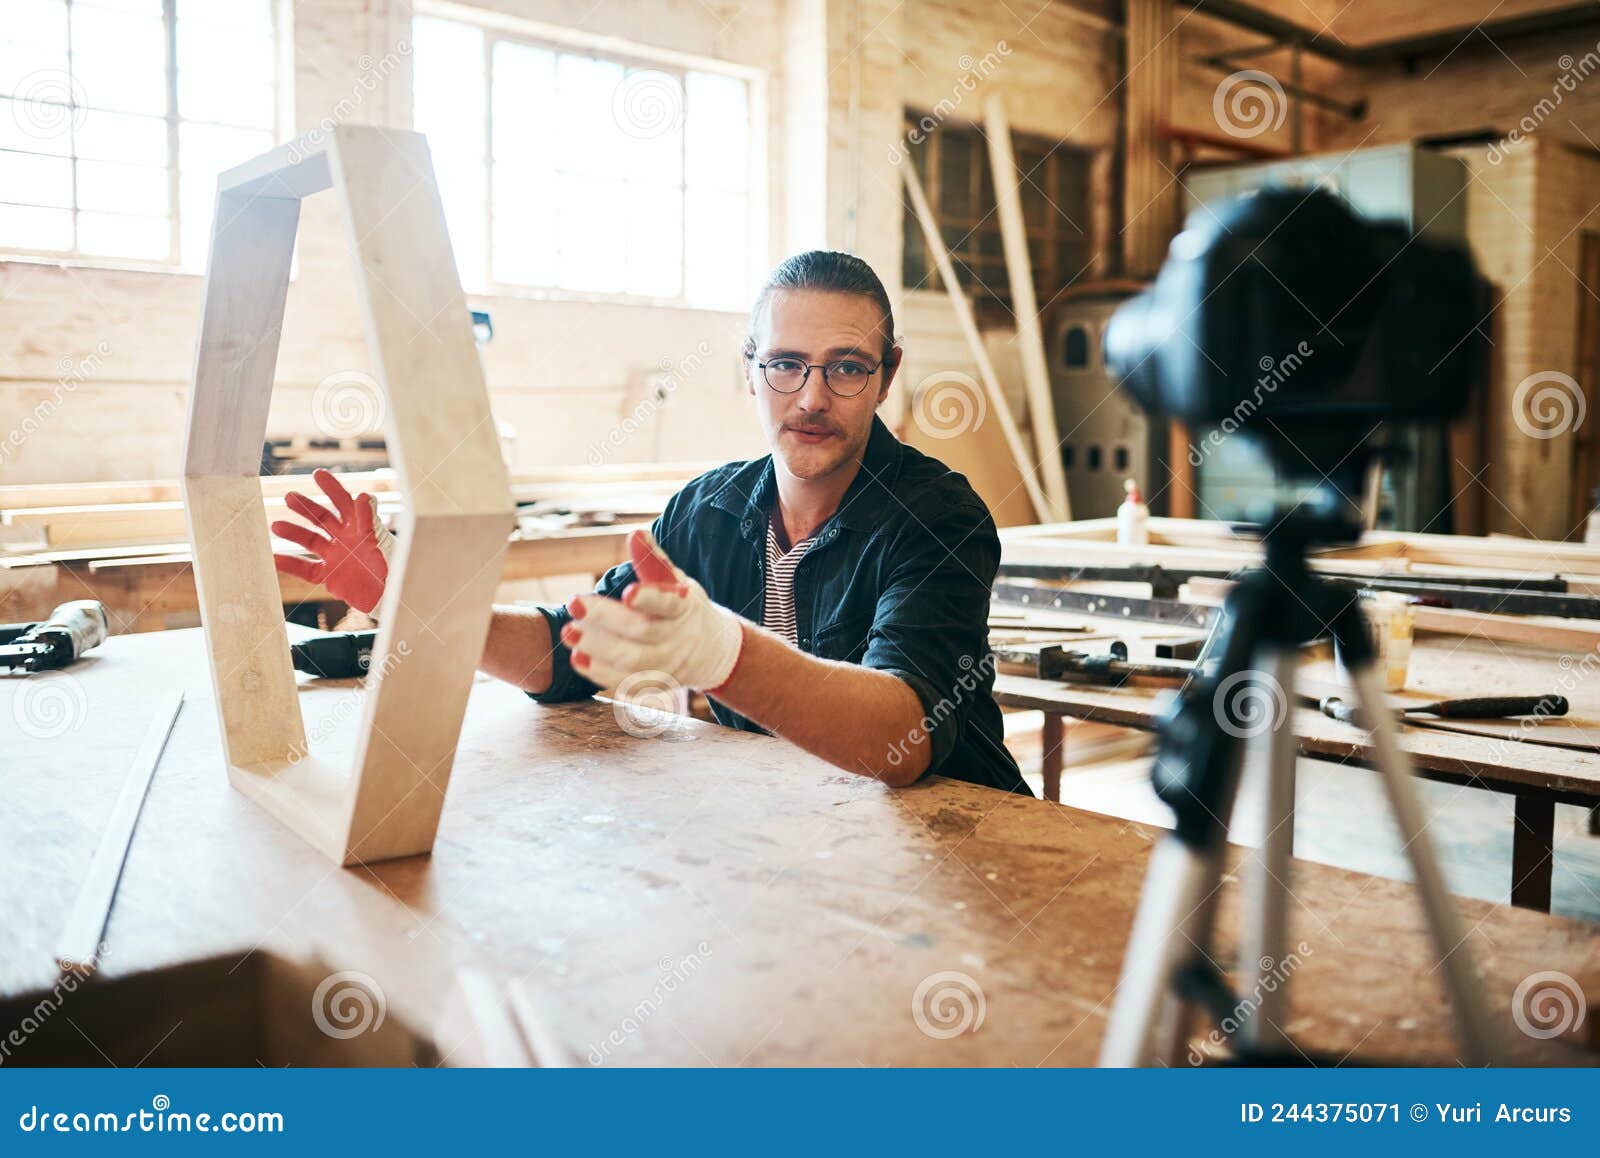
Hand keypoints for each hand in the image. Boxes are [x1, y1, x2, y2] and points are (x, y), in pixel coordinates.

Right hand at [272, 469, 392, 613]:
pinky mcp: (329, 576)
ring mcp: (336, 557)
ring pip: (310, 541)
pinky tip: (273, 558)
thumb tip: (363, 495)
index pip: (344, 503)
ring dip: (294, 533)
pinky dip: (289, 564)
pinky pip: (305, 569)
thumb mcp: (381, 542)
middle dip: (306, 507)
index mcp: (360, 527)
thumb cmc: (393, 568)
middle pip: (322, 518)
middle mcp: (345, 539)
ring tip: (276, 525)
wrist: (391, 597)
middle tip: (289, 497)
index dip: (331, 488)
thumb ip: (370, 521)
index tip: (318, 474)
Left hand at [561, 529, 743, 691]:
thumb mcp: (677, 581)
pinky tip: (577, 658)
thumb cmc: (681, 607)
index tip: (628, 592)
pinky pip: (624, 682)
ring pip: (631, 660)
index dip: (650, 598)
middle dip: (606, 619)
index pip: (668, 603)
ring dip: (597, 648)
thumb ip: (653, 562)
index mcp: (683, 609)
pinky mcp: (651, 684)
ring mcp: (664, 665)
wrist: (707, 651)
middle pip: (642, 631)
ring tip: (568, 632)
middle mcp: (675, 639)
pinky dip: (600, 673)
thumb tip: (636, 534)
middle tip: (574, 604)